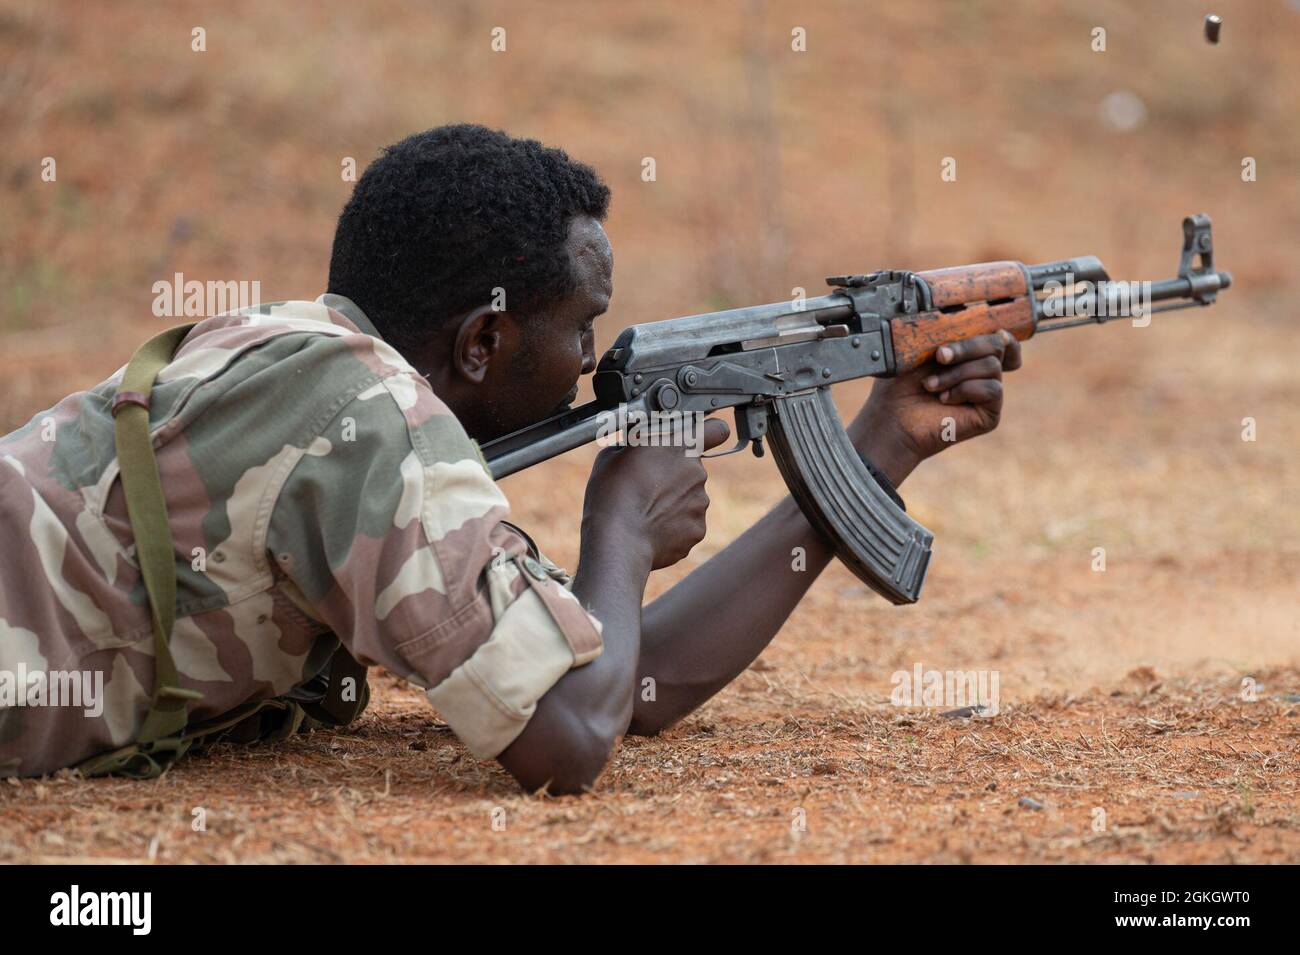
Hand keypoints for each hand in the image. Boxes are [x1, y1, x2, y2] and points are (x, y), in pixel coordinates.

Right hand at [581, 416, 730, 569]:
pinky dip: (673, 526)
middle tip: (647, 486)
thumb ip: (636, 445)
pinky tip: (650, 529)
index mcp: (679, 445)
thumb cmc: (610, 494)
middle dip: (674, 474)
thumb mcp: (613, 454)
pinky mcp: (697, 530)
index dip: (709, 433)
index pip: (717, 429)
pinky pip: (687, 523)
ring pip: (689, 498)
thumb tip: (636, 445)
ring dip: (673, 501)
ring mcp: (700, 503)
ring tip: (645, 512)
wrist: (617, 541)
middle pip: (692, 469)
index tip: (699, 439)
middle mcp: (697, 472)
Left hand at [847, 330, 1022, 484]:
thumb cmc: (901, 386)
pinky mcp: (989, 415)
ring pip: (991, 366)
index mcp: (969, 357)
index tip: (990, 331)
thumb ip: (956, 337)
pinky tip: (944, 399)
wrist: (892, 418)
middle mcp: (982, 374)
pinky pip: (992, 389)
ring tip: (931, 385)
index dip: (1000, 334)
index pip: (1001, 339)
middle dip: (966, 347)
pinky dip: (965, 389)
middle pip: (997, 345)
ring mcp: (987, 395)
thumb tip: (1000, 332)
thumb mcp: (925, 351)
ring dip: (956, 373)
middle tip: (940, 356)